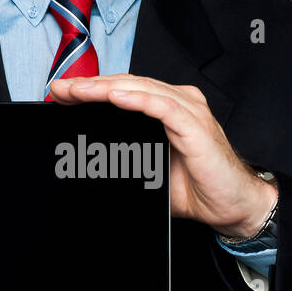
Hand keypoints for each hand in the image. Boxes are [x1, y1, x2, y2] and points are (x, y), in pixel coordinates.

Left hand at [48, 74, 275, 238]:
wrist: (232, 205)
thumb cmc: (197, 187)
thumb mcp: (150, 169)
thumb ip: (126, 157)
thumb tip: (90, 161)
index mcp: (167, 109)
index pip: (122, 91)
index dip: (90, 90)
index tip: (60, 94)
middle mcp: (178, 102)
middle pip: (126, 85)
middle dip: (89, 86)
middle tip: (58, 89)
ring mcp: (188, 111)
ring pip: (140, 89)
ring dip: (104, 89)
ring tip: (76, 91)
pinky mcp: (195, 126)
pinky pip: (162, 106)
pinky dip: (137, 99)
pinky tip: (114, 96)